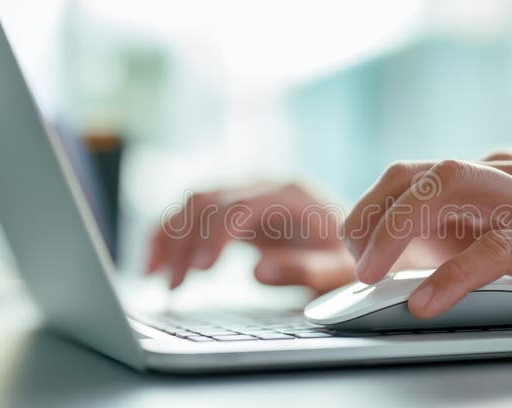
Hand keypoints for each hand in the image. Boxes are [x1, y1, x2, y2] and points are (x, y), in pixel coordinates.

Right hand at [147, 183, 354, 292]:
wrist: (355, 242)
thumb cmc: (349, 258)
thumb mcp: (339, 270)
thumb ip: (306, 270)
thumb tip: (258, 270)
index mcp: (291, 193)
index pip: (239, 205)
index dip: (215, 236)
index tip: (201, 271)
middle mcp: (263, 184)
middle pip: (208, 200)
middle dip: (185, 243)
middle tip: (174, 287)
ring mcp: (245, 192)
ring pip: (192, 203)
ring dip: (168, 238)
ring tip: (156, 279)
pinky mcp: (232, 207)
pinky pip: (192, 215)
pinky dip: (169, 236)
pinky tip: (156, 265)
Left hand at [343, 151, 511, 325]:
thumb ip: (476, 235)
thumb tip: (409, 259)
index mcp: (502, 177)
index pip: (418, 173)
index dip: (374, 203)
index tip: (350, 243)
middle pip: (424, 172)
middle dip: (375, 210)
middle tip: (351, 258)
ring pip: (450, 190)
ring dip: (398, 229)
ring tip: (368, 273)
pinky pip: (498, 250)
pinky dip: (454, 274)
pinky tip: (426, 302)